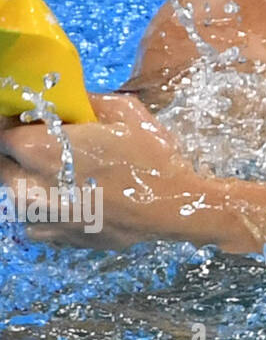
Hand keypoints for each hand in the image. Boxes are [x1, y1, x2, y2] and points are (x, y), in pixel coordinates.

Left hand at [0, 93, 210, 248]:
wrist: (173, 207)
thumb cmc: (152, 157)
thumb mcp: (125, 111)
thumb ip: (84, 102)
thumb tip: (67, 101)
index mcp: (39, 151)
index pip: (2, 133)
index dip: (17, 123)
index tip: (36, 121)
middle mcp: (26, 188)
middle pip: (4, 164)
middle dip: (22, 153)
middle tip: (53, 146)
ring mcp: (37, 219)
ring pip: (17, 193)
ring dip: (33, 180)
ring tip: (68, 174)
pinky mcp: (52, 238)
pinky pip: (35, 217)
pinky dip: (48, 205)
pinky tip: (78, 197)